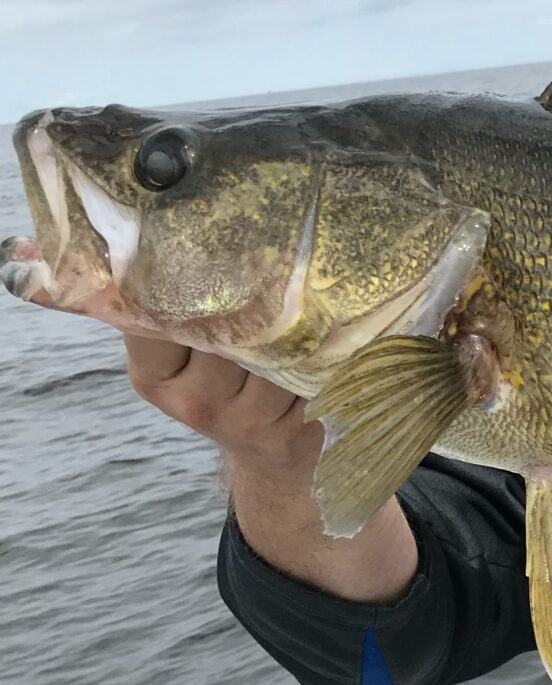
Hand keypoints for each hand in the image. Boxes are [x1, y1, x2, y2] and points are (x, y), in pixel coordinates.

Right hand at [5, 255, 318, 478]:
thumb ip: (159, 301)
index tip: (208, 233)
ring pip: (264, 347)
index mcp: (152, 372)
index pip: (156, 315)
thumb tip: (92, 237)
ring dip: (289, 314)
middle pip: (218, 326)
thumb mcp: (180, 348)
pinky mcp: (281, 430)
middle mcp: (189, 398)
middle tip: (270, 237)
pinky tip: (326, 327)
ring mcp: (236, 419)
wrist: (272, 452)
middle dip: (247, 285)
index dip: (180, 275)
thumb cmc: (225, 379)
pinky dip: (316, 349)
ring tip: (304, 273)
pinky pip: (301, 374)